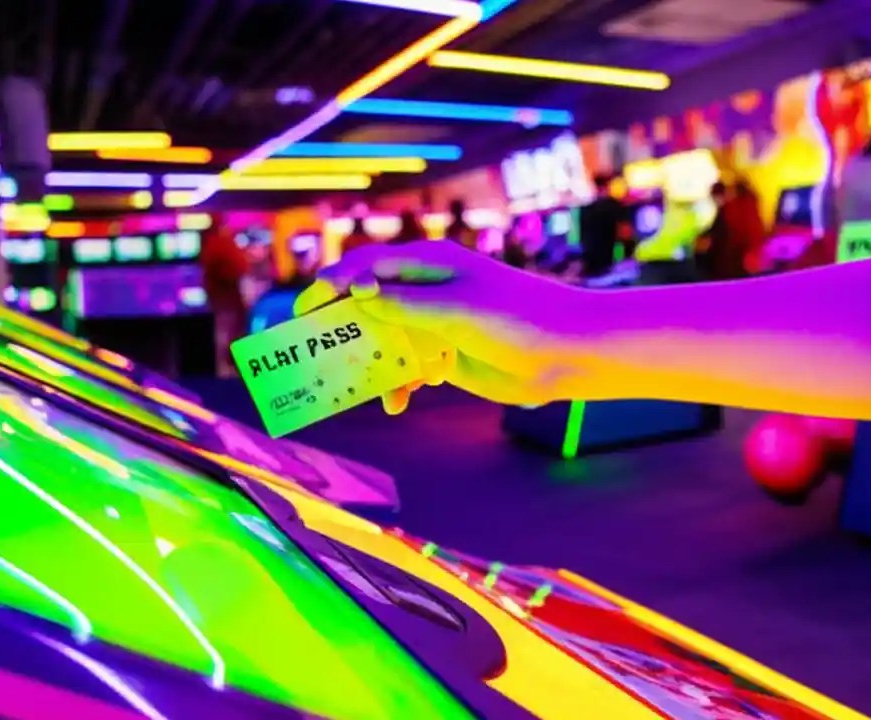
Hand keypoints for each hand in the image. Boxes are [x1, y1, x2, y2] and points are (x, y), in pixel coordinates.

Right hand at [295, 241, 584, 412]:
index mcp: (428, 264)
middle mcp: (426, 289)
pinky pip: (406, 367)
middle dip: (341, 328)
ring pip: (383, 340)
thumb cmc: (517, 318)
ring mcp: (435, 324)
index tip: (304, 310)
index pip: (365, 268)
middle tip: (311, 352)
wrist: (566, 354)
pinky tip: (398, 403)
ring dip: (369, 364)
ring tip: (357, 388)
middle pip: (367, 305)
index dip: (331, 286)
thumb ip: (405, 304)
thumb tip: (357, 294)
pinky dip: (398, 383)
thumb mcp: (457, 309)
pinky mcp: (446, 355)